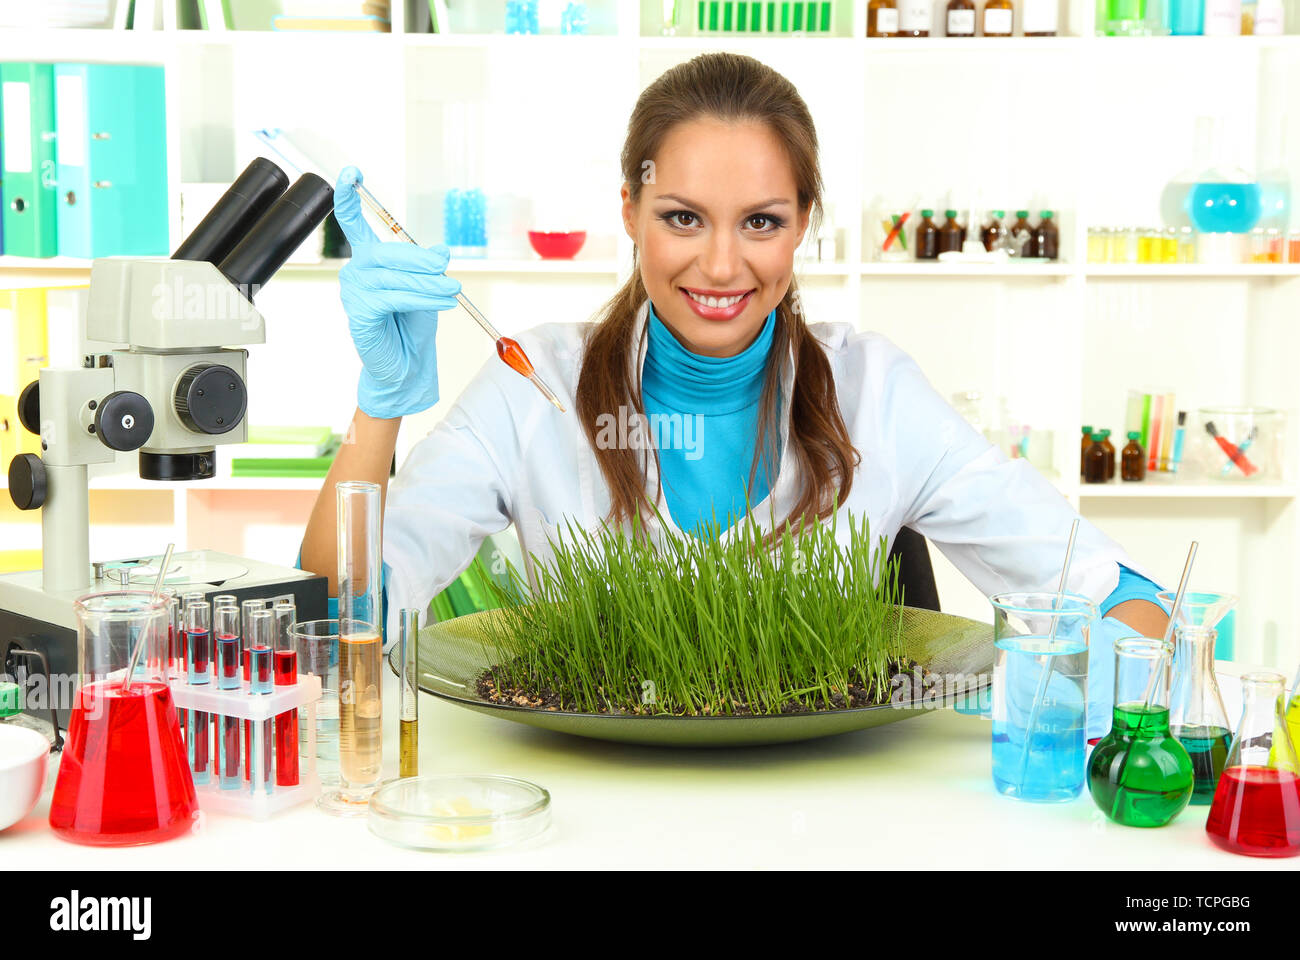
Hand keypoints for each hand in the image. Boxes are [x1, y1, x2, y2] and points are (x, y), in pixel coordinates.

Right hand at [335, 166, 461, 418]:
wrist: (408, 364)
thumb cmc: (413, 323)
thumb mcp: (427, 286)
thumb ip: (428, 267)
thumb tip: (441, 251)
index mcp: (369, 258)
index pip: (352, 221)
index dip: (349, 196)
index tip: (351, 172)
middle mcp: (356, 271)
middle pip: (385, 253)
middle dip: (419, 260)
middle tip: (446, 267)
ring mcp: (354, 292)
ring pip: (393, 278)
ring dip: (427, 284)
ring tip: (453, 290)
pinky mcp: (359, 314)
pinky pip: (391, 298)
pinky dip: (420, 299)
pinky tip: (443, 301)